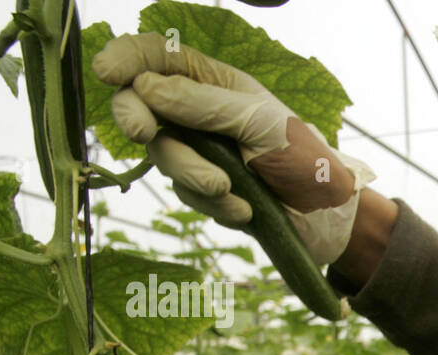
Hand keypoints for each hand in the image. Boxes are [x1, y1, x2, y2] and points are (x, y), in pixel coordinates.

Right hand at [92, 33, 375, 264]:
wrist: (329, 215)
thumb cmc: (303, 155)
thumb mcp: (258, 122)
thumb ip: (203, 105)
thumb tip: (145, 88)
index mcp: (211, 82)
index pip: (154, 57)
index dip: (126, 59)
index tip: (108, 74)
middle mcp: (196, 113)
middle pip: (140, 106)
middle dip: (135, 118)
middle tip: (142, 133)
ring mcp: (198, 153)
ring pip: (163, 157)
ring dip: (191, 174)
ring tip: (227, 187)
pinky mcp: (205, 192)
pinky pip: (188, 196)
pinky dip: (216, 204)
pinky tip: (247, 208)